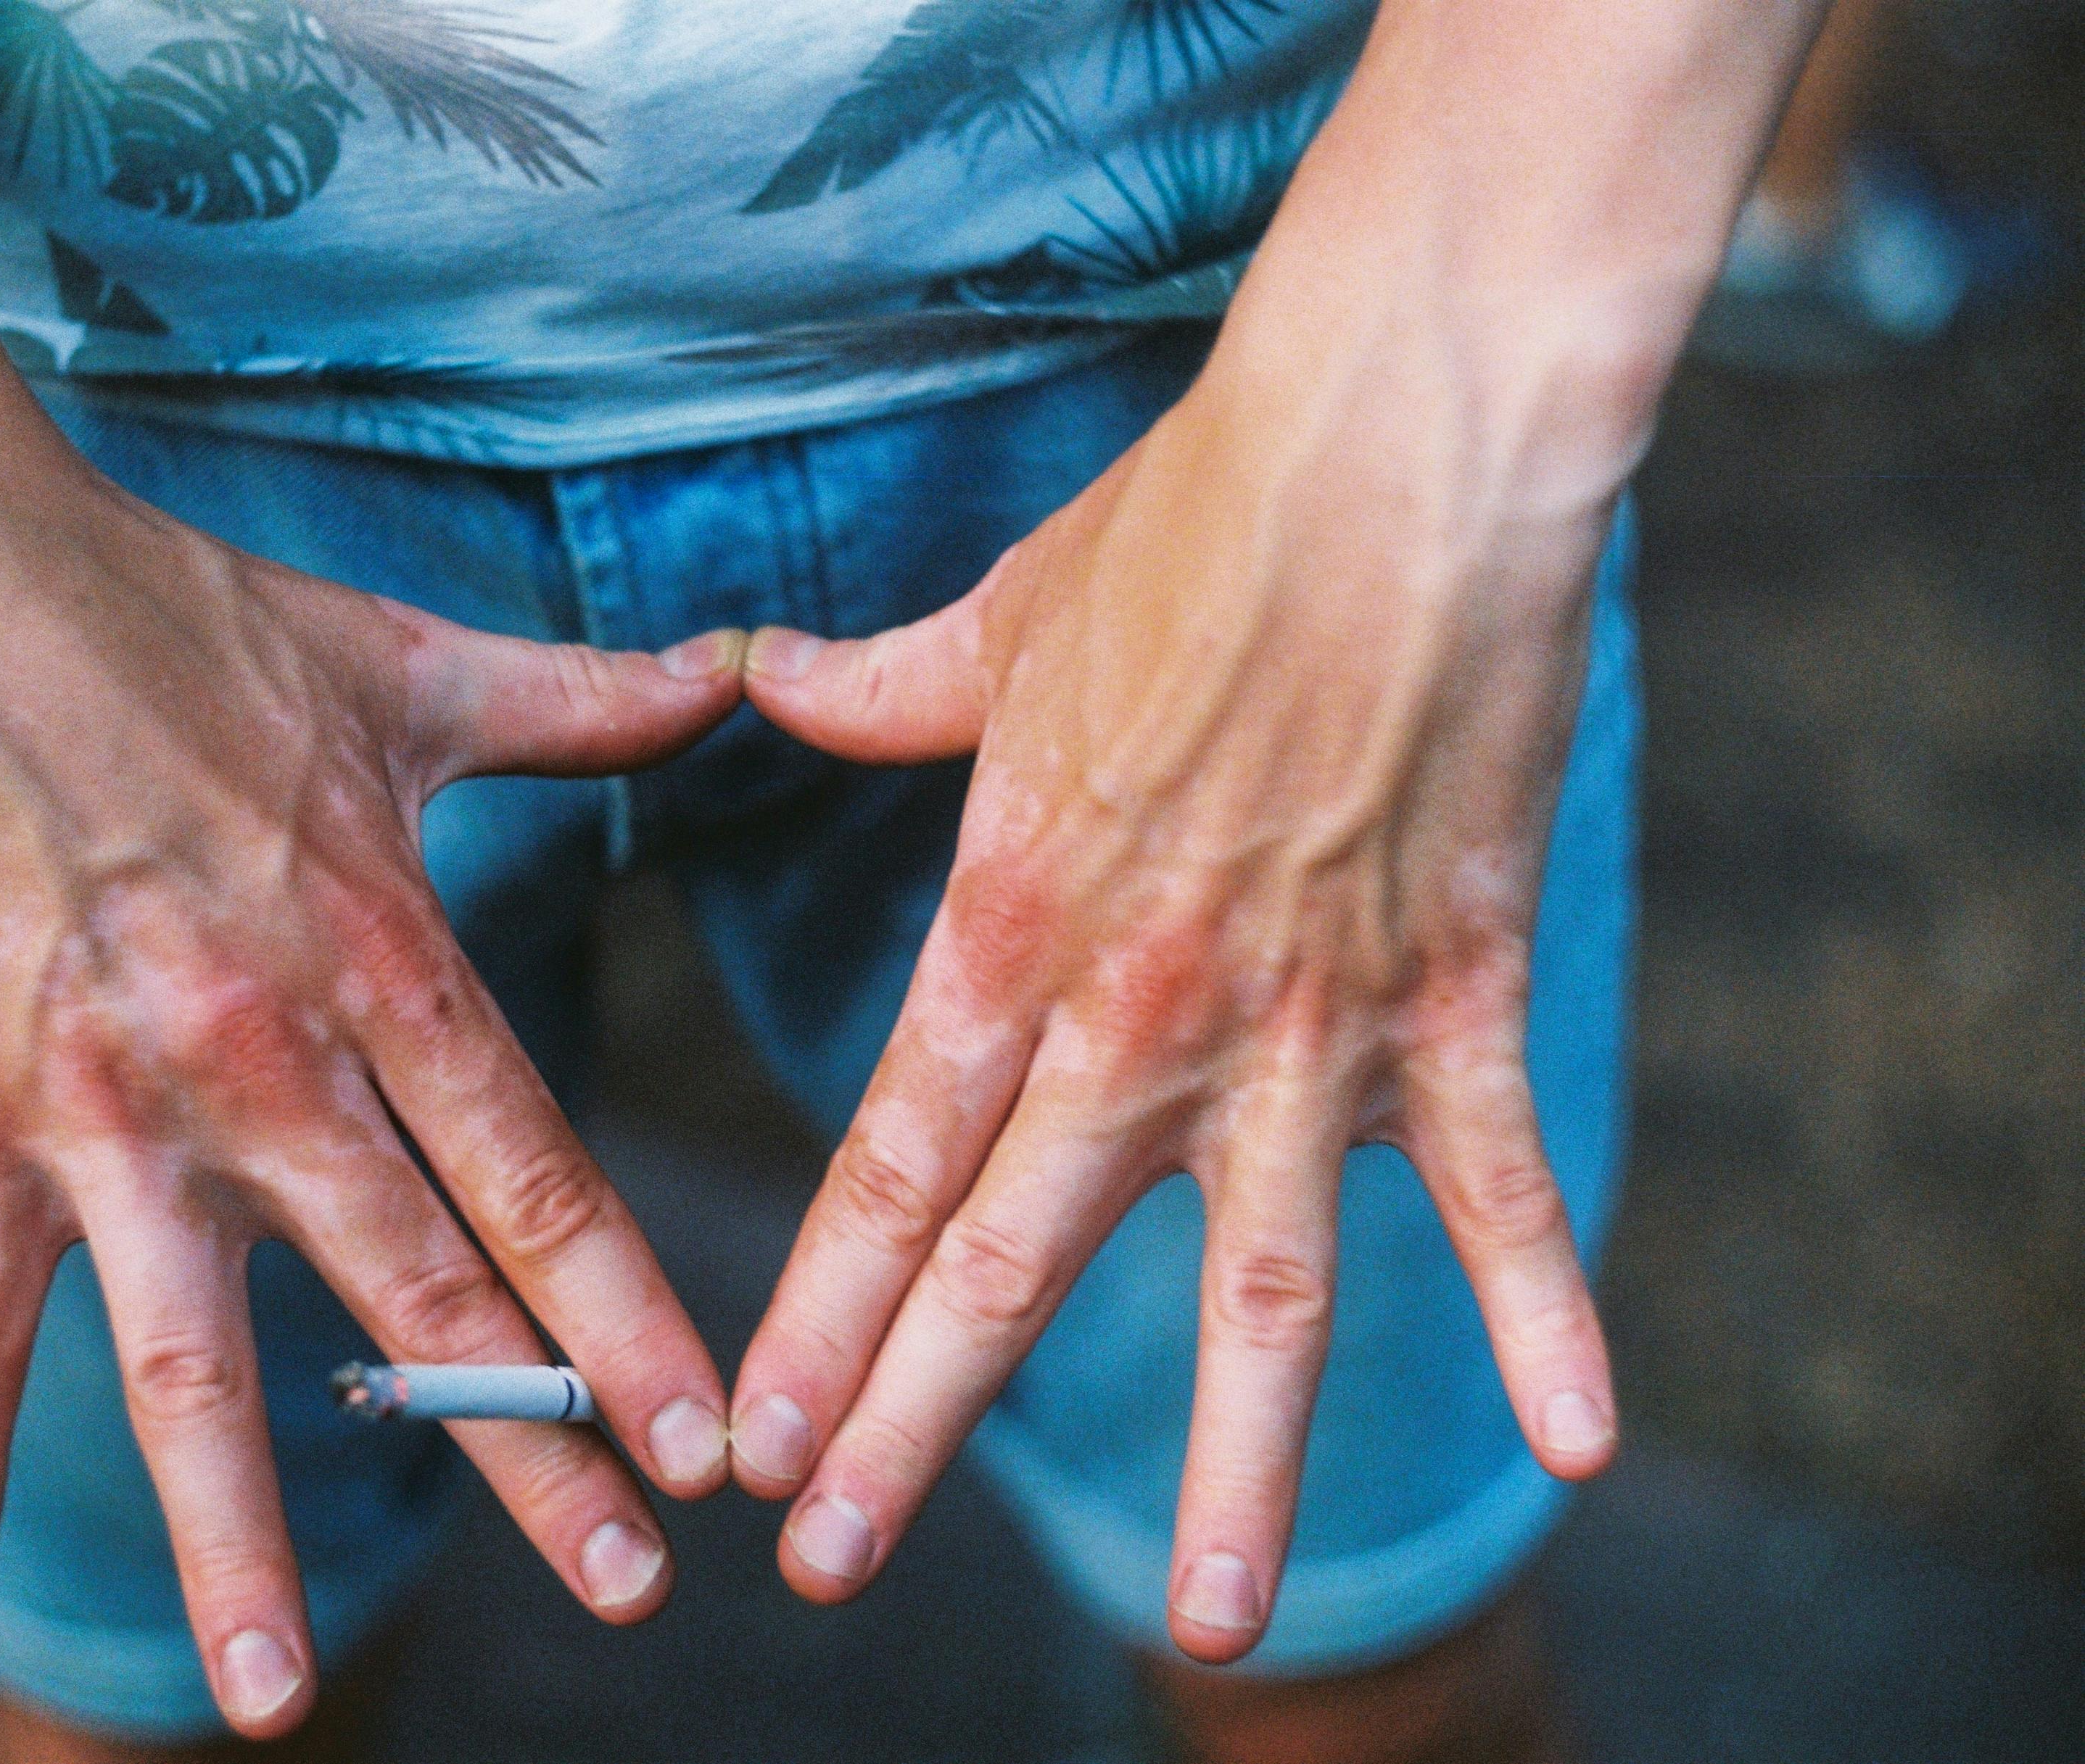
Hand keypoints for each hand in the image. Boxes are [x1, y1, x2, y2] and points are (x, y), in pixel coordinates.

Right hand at [0, 461, 744, 1734]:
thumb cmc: (171, 612)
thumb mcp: (399, 662)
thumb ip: (584, 703)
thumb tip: (741, 674)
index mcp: (379, 948)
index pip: (535, 1172)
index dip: (627, 1320)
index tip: (708, 1450)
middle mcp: (255, 1050)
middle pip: (414, 1293)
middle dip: (524, 1453)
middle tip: (622, 1592)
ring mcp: (99, 1094)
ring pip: (185, 1354)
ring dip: (238, 1530)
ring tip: (279, 1693)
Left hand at [728, 317, 1624, 1661]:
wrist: (1388, 451)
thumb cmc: (1185, 524)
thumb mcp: (995, 621)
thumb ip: (870, 690)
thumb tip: (752, 676)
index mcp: (1012, 924)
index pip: (889, 1168)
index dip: (817, 1319)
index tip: (755, 1441)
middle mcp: (1141, 1009)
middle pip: (1007, 1262)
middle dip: (908, 1426)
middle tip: (831, 1563)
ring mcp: (1306, 1020)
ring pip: (1259, 1291)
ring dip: (1233, 1471)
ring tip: (1204, 1623)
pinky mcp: (1454, 993)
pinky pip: (1504, 1185)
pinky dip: (1550, 1315)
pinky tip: (1581, 1451)